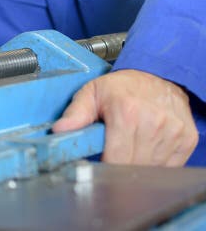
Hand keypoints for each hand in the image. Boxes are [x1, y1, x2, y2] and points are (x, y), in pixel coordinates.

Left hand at [52, 69, 197, 165]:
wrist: (158, 75)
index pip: (116, 160)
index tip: (99, 165)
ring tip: (130, 146)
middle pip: (133, 167)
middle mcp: (154, 122)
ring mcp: (173, 132)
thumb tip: (59, 129)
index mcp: (127, 112)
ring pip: (151, 169)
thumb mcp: (92, 92)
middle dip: (119, 165)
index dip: (105, 167)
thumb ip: (75, 113)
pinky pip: (169, 167)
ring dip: (138, 164)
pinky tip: (146, 148)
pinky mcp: (186, 140)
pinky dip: (155, 163)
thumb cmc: (123, 86)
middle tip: (113, 153)